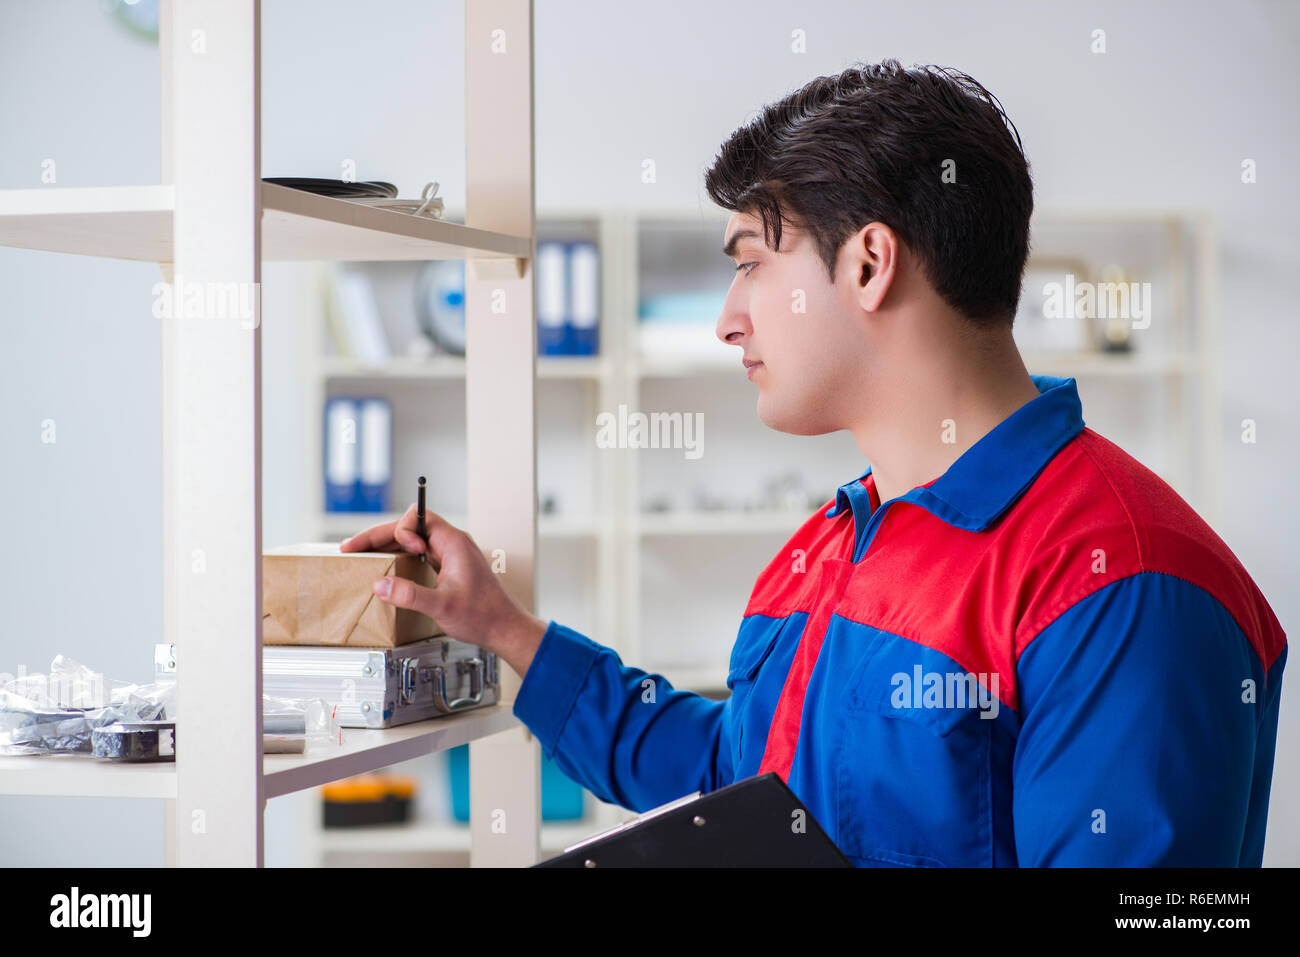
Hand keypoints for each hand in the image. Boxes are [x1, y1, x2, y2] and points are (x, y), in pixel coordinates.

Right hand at [340, 504, 546, 677]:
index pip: (419, 517)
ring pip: (412, 540)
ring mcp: (450, 554)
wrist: (504, 628)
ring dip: (387, 546)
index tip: (401, 550)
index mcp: (454, 543)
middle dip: (379, 536)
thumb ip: (410, 594)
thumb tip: (380, 584)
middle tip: (351, 547)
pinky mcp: (448, 566)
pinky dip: (399, 557)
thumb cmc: (483, 616)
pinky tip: (385, 566)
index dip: (401, 529)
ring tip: (360, 554)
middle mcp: (452, 543)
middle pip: (410, 527)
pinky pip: (419, 554)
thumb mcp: (441, 607)